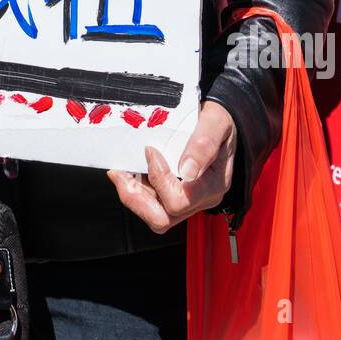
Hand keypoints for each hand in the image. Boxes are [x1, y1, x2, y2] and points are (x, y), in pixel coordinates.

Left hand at [108, 100, 236, 232]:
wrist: (221, 122)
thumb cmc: (220, 121)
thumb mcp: (217, 122)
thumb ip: (205, 144)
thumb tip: (187, 170)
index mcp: (212, 186)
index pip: (180, 200)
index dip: (159, 178)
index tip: (151, 151)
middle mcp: (200, 199)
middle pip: (163, 218)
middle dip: (135, 198)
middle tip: (119, 173)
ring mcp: (187, 200)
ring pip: (154, 215)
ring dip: (132, 196)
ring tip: (120, 173)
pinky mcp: (175, 195)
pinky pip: (152, 205)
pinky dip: (136, 190)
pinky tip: (128, 172)